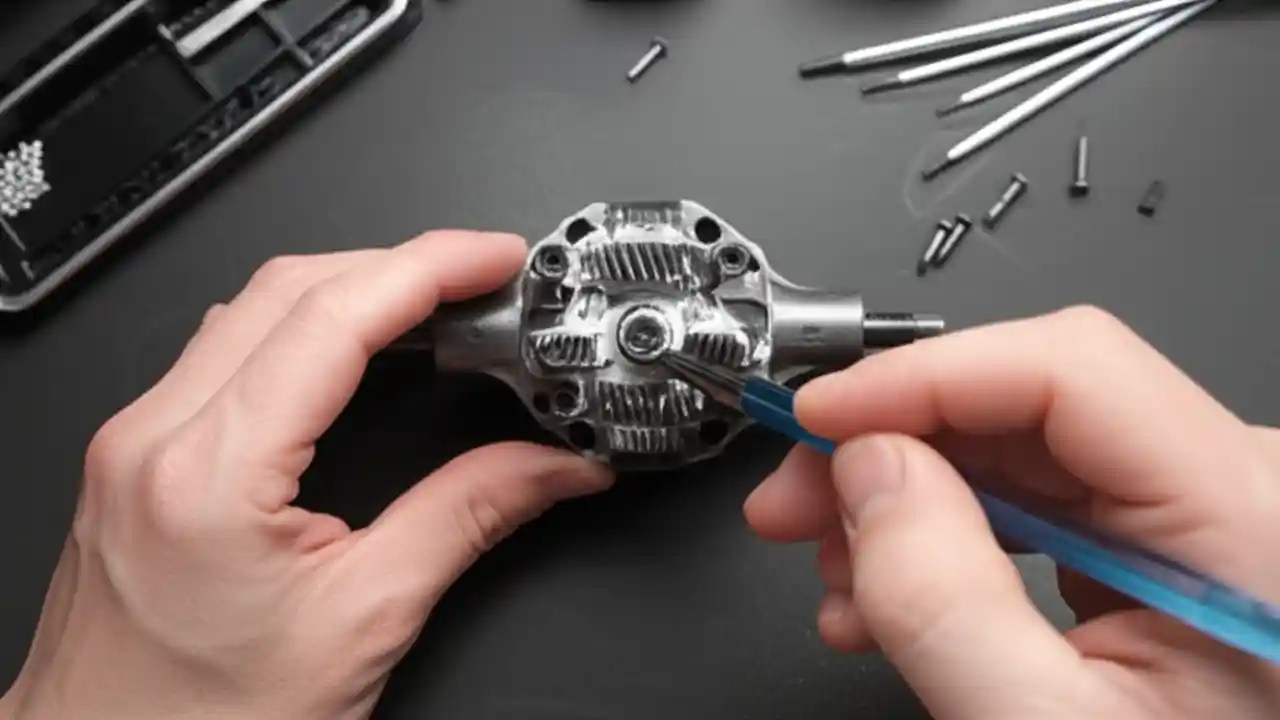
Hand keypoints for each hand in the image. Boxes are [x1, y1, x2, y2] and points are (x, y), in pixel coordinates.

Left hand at [0, 232, 612, 719]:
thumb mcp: (364, 623)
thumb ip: (467, 521)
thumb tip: (552, 468)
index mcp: (208, 474)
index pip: (333, 317)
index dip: (430, 268)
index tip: (497, 259)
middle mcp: (153, 439)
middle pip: (288, 288)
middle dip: (399, 264)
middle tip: (485, 279)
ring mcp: (133, 442)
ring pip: (251, 309)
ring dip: (349, 288)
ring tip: (434, 306)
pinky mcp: (136, 457)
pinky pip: (224, 351)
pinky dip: (303, 327)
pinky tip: (353, 350)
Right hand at [746, 306, 1279, 717]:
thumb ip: (945, 602)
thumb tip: (869, 470)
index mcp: (1247, 521)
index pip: (1067, 370)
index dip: (922, 377)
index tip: (818, 417)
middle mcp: (1235, 493)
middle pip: (1026, 402)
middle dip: (889, 445)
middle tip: (797, 498)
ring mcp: (1196, 518)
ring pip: (1012, 448)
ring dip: (902, 498)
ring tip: (838, 574)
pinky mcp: (1155, 547)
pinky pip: (1029, 501)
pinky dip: (942, 536)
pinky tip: (888, 594)